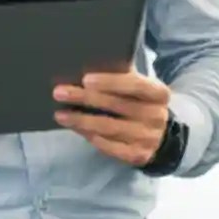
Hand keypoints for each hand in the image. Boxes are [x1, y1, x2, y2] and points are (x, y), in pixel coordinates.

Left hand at [52, 71, 170, 166]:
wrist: (159, 134)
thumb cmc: (138, 101)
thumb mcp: (137, 86)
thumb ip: (120, 75)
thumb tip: (86, 62)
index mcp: (159, 93)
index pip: (135, 85)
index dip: (110, 82)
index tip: (85, 79)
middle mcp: (157, 116)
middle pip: (117, 106)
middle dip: (85, 98)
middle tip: (59, 93)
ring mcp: (149, 138)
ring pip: (110, 128)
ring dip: (81, 120)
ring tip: (60, 114)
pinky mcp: (139, 156)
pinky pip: (110, 146)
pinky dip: (90, 136)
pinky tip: (76, 128)